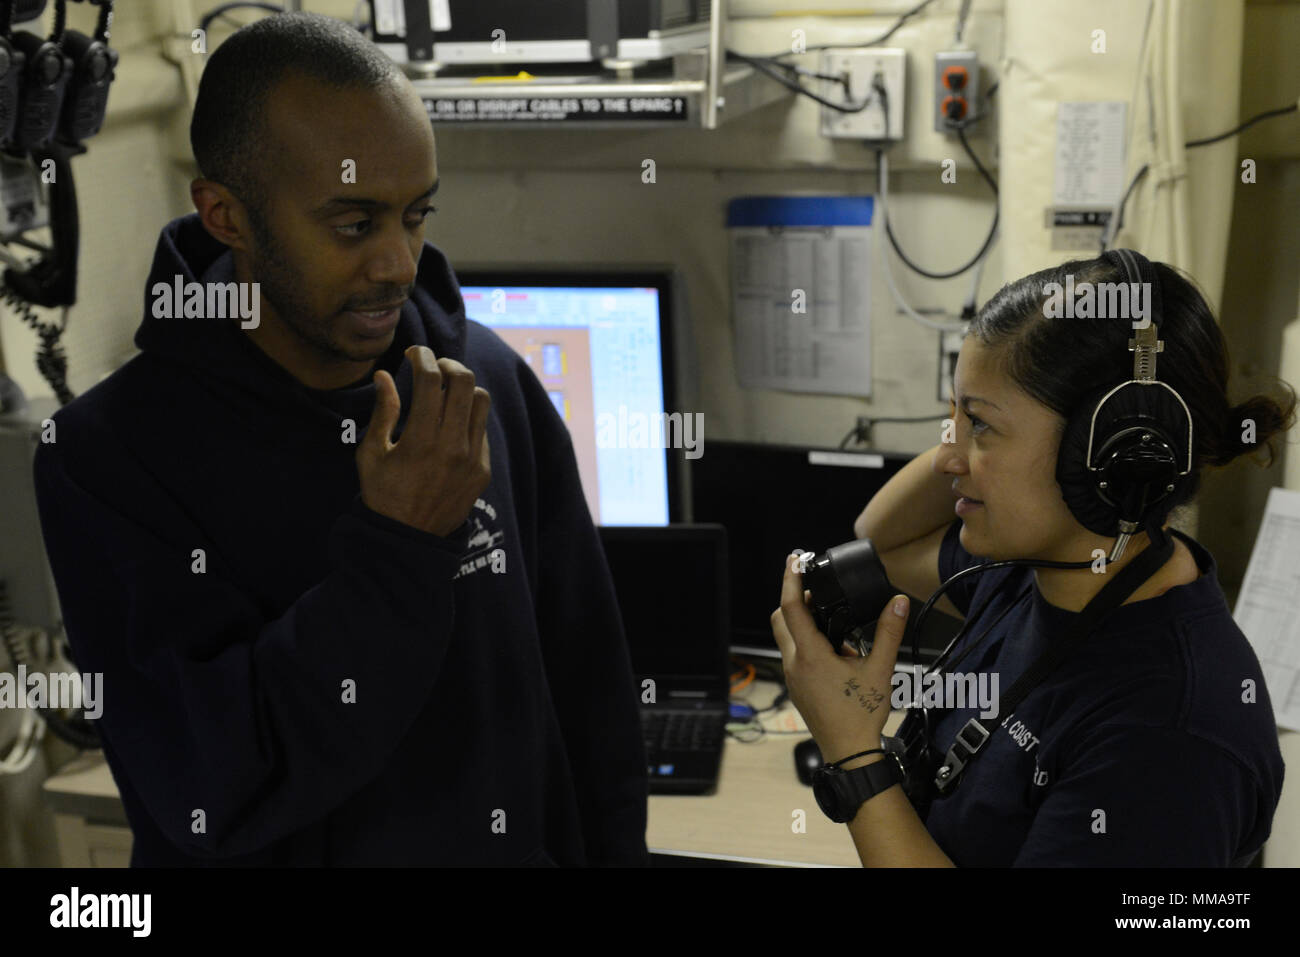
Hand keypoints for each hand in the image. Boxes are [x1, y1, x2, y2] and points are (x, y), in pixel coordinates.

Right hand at [356, 346, 491, 537]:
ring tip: (445, 390)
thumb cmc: (383, 494)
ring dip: (464, 388)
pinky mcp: (483, 470)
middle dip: (448, 365)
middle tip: (434, 366)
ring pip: (481, 401)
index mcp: (421, 440)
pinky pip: (483, 428)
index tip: (414, 353)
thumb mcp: (371, 454)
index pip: (430, 381)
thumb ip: (383, 411)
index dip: (422, 357)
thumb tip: (385, 375)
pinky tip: (452, 420)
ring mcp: (473, 459)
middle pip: (464, 382)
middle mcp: (453, 446)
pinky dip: (469, 415)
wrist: (408, 541)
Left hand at [770, 552, 908, 764]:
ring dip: (803, 623)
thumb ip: (889, 633)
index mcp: (811, 655)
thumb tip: (898, 603)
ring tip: (836, 624)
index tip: (794, 559)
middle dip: (794, 599)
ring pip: (786, 637)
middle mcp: (795, 663)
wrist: (850, 752)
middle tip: (817, 589)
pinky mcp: (797, 687)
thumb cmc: (861, 715)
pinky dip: (807, 642)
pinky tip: (836, 651)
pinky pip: (794, 655)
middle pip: (781, 618)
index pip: (792, 607)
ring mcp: (793, 677)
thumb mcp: (881, 670)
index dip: (791, 579)